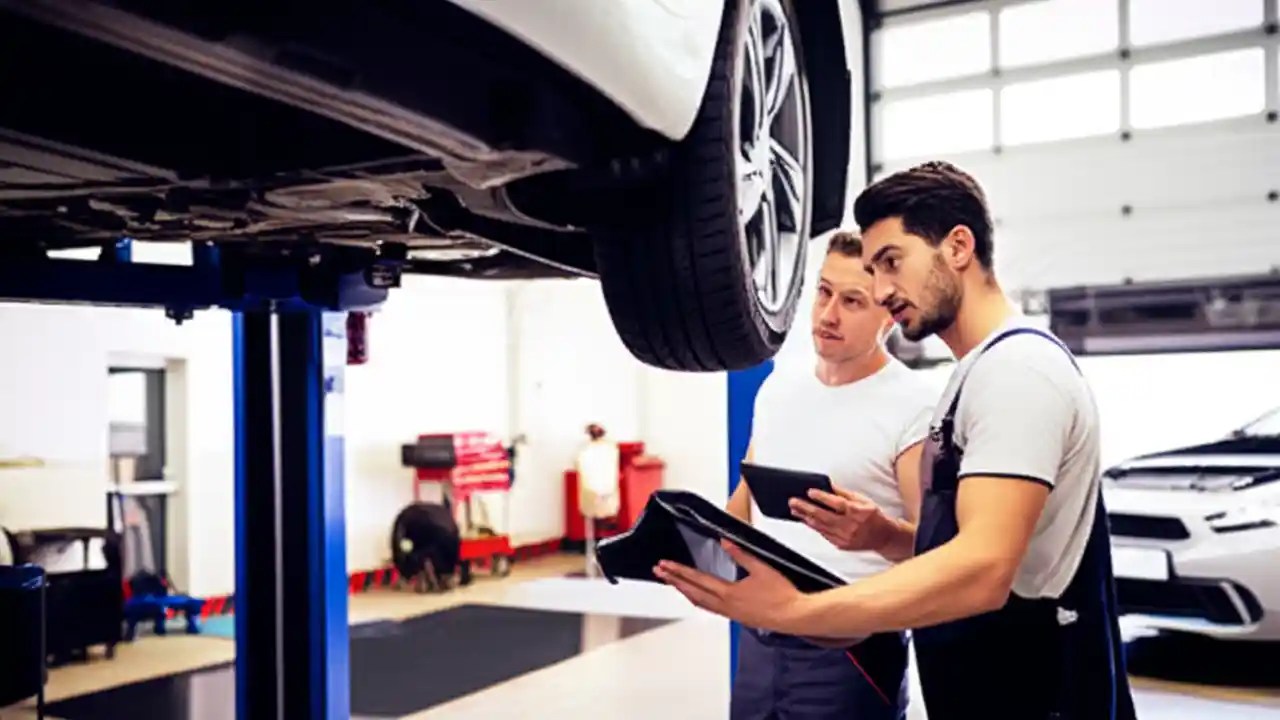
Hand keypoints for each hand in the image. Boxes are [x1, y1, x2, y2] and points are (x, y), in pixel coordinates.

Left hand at [653, 539, 808, 632]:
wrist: (794, 616)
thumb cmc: (782, 594)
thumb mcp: (763, 568)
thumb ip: (742, 554)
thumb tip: (725, 541)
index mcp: (729, 593)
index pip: (697, 580)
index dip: (679, 572)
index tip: (665, 565)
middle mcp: (726, 606)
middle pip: (692, 593)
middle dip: (674, 581)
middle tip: (659, 573)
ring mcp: (731, 614)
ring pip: (700, 603)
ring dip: (684, 592)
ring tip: (673, 583)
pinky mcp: (738, 618)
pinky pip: (711, 609)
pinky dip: (699, 600)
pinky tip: (699, 597)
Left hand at [790, 488, 896, 552]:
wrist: (884, 537)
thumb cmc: (873, 515)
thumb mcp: (863, 500)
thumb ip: (845, 493)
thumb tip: (828, 484)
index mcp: (858, 512)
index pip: (837, 504)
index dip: (822, 497)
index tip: (809, 491)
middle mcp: (851, 526)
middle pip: (824, 516)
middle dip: (806, 508)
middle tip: (793, 501)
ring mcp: (846, 537)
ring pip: (821, 527)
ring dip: (806, 518)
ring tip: (794, 510)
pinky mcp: (842, 545)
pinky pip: (824, 535)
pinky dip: (814, 527)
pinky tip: (806, 520)